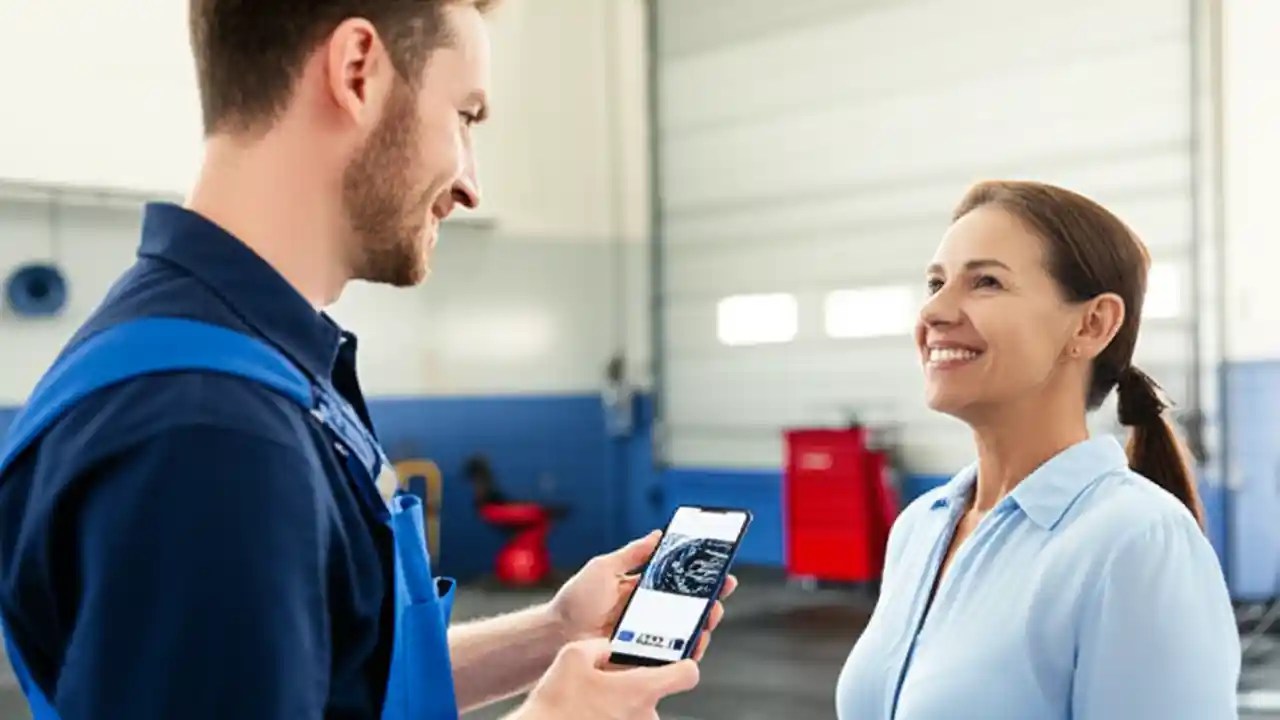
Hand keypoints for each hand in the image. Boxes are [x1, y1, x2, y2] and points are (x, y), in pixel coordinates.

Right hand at [511, 638, 699, 719]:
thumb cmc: (556, 703)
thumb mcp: (573, 655)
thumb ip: (600, 645)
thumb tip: (608, 648)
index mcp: (640, 689)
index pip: (688, 674)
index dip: (683, 665)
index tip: (675, 662)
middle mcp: (644, 716)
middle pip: (655, 695)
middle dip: (635, 689)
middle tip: (607, 684)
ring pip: (637, 714)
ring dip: (621, 708)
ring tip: (591, 704)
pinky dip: (610, 719)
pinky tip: (587, 717)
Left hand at [548, 531, 738, 659]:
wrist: (557, 633)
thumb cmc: (576, 600)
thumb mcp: (604, 567)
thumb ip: (632, 553)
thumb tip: (658, 535)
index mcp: (644, 589)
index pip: (680, 580)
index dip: (701, 575)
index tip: (720, 567)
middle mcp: (651, 612)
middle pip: (691, 606)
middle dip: (712, 598)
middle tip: (721, 591)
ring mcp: (650, 635)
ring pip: (688, 631)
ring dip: (705, 623)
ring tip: (710, 615)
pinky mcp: (646, 655)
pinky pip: (674, 655)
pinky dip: (690, 650)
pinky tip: (697, 642)